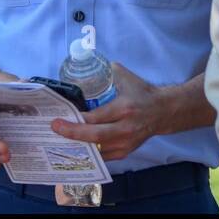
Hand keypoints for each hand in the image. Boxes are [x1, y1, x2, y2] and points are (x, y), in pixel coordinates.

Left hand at [48, 63, 171, 161]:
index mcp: (124, 109)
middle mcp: (125, 128)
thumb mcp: (126, 78)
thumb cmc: (142, 93)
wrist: (162, 112)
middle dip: (73, 133)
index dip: (77, 120)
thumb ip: (107, 71)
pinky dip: (88, 153)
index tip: (59, 118)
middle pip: (95, 136)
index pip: (96, 118)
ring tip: (59, 139)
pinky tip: (74, 147)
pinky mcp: (125, 152)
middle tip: (55, 128)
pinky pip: (103, 156)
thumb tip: (87, 62)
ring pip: (97, 150)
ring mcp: (126, 143)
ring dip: (77, 145)